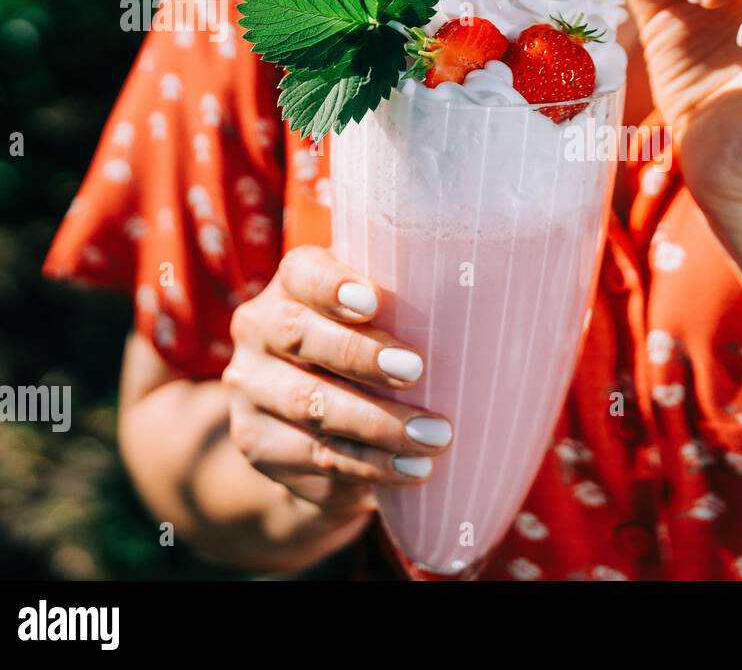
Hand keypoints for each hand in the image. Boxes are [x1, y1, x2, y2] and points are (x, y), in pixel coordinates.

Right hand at [223, 245, 451, 521]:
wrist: (312, 428)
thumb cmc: (372, 352)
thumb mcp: (383, 322)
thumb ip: (410, 308)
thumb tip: (490, 310)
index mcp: (292, 285)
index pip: (302, 272)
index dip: (332, 285)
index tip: (373, 301)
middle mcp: (259, 329)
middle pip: (300, 335)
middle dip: (361, 355)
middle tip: (417, 370)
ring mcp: (251, 389)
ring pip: (309, 404)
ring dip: (378, 423)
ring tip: (436, 436)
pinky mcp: (257, 444)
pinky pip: (314, 456)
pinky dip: (370, 465)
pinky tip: (412, 470)